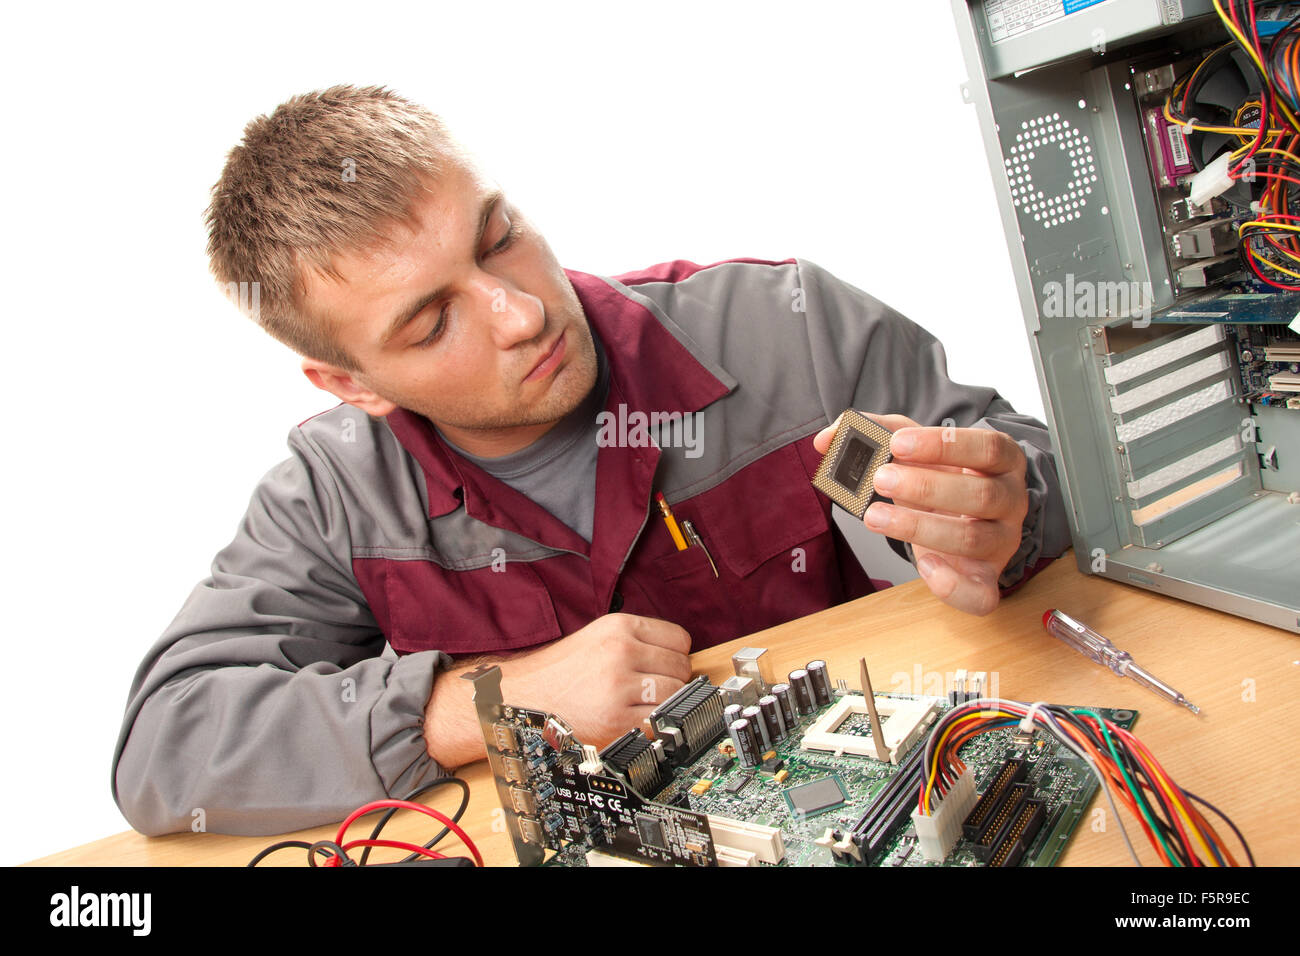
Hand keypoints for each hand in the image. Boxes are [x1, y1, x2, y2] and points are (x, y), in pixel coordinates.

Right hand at [423, 613, 692, 766]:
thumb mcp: (596, 638)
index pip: (680, 638)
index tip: (667, 666)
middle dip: (673, 680)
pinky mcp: (617, 720)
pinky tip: (637, 720)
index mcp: (618, 628)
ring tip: (644, 705)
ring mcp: (619, 687)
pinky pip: (659, 721)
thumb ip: (637, 641)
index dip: (676, 655)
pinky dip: (654, 724)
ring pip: (675, 694)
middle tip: (653, 689)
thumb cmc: (559, 671)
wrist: (523, 698)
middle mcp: (621, 652)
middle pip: (681, 667)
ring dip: (666, 703)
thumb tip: (680, 657)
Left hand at [814, 412, 1027, 615]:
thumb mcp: (915, 448)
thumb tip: (826, 438)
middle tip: (880, 479)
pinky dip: (950, 585)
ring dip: (918, 528)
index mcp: (1002, 460)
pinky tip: (922, 566)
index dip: (944, 445)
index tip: (898, 443)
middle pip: (980, 495)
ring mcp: (1002, 542)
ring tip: (875, 516)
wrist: (960, 517)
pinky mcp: (987, 578)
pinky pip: (980, 594)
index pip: (987, 448)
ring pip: (971, 539)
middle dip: (925, 487)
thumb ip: (875, 433)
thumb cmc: (940, 476)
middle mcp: (1011, 500)